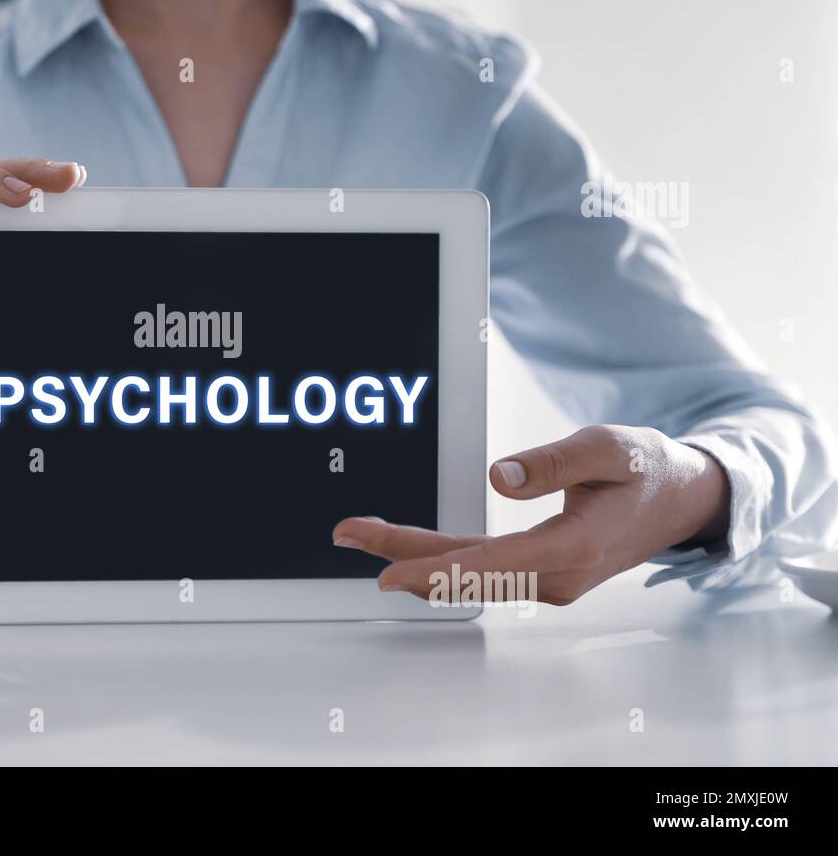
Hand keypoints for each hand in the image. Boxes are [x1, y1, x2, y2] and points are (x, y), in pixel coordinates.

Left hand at [334, 425, 730, 605]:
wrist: (682, 500)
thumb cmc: (647, 470)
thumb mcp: (610, 447)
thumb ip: (554, 462)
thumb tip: (498, 477)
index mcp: (574, 547)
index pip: (489, 563)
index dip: (434, 568)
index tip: (386, 573)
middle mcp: (558, 576)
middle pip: (465, 572)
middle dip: (401, 554)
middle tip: (345, 533)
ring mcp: (549, 580)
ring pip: (468, 574)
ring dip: (413, 557)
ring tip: (358, 534)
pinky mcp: (541, 572)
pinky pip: (481, 569)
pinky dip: (439, 559)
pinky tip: (405, 549)